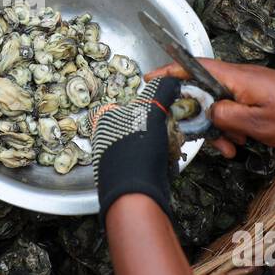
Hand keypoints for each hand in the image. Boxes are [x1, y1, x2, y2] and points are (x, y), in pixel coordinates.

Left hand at [91, 76, 181, 219]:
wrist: (135, 193)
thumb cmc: (137, 148)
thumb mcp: (150, 111)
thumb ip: (160, 92)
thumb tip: (170, 80)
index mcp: (105, 119)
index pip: (127, 103)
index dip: (148, 107)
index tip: (162, 111)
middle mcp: (105, 137)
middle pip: (140, 124)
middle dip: (159, 128)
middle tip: (169, 132)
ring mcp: (115, 157)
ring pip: (147, 143)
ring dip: (162, 145)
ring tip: (169, 150)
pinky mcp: (127, 175)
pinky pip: (149, 161)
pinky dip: (160, 161)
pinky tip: (165, 165)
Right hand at [145, 58, 274, 154]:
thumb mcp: (257, 124)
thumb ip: (225, 116)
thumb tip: (207, 111)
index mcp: (237, 77)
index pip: (194, 67)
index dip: (169, 72)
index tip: (149, 80)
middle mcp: (240, 76)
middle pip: (203, 89)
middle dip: (198, 115)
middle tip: (200, 138)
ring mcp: (249, 86)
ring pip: (219, 103)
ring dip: (218, 126)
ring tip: (231, 148)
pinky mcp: (258, 95)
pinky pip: (234, 107)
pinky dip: (232, 125)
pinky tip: (241, 142)